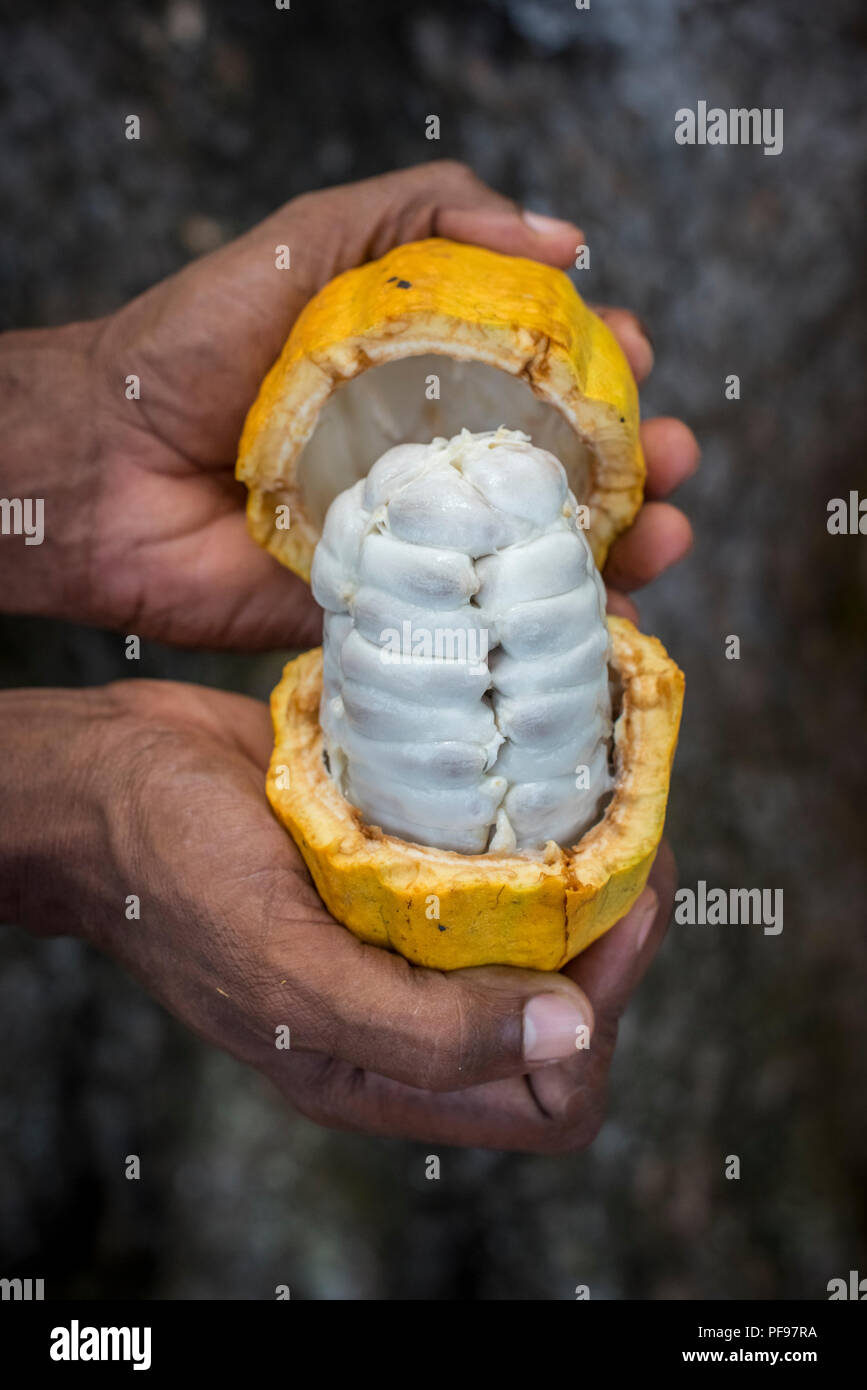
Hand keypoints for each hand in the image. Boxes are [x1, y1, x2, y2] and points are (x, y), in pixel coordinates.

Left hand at [0, 162, 695, 647]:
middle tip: (675, 456)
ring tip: (668, 532)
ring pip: (539, 554)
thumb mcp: (317, 241)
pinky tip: (609, 614)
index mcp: (426, 379)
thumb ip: (428, 215)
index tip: (639, 360)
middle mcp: (431, 463)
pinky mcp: (386, 617)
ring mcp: (413, 545)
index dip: (606, 369)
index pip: (544, 376)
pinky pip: (479, 627)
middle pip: (564, 470)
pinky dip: (548, 628)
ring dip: (624, 545)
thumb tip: (564, 239)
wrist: (102, 465)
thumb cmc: (195, 345)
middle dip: (639, 462)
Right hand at [2, 678, 674, 1150]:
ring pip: (541, 927)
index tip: (619, 908)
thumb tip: (572, 1037)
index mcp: (381, 1067)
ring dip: (585, 866)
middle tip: (629, 835)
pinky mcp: (398, 856)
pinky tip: (543, 765)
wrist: (109, 778)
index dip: (604, 1017)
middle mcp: (407, 1007)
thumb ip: (426, 1031)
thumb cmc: (172, 876)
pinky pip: (496, 857)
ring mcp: (405, 929)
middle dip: (613, 931)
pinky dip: (533, 818)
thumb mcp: (287, 971)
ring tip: (603, 791)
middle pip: (565, 1007)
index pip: (548, 1098)